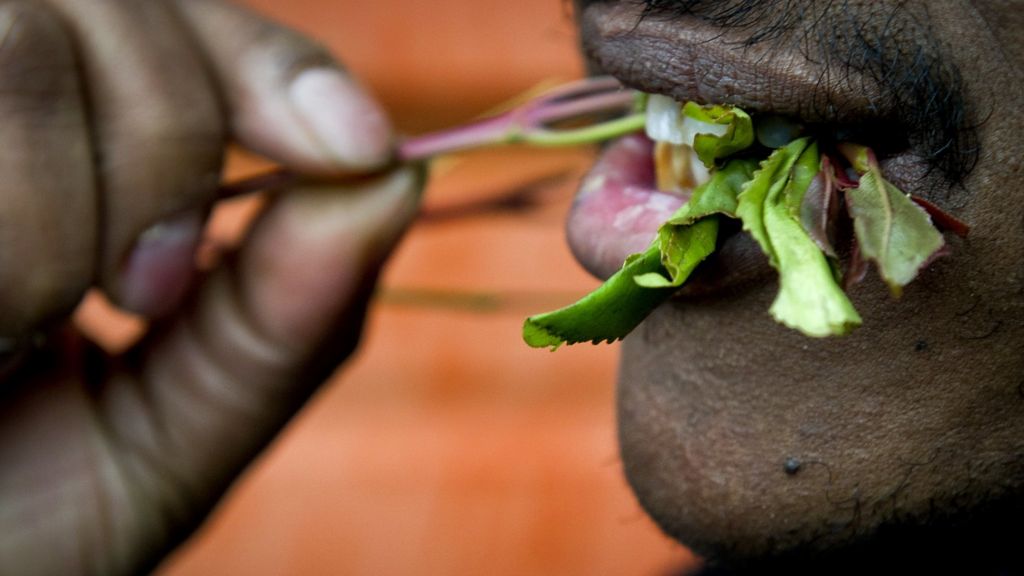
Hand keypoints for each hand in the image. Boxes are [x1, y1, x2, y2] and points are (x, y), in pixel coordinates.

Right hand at [0, 1, 420, 573]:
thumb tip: (393, 178)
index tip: (355, 147)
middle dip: (163, 155)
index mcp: (65, 158)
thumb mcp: (159, 445)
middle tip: (134, 291)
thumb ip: (282, 324)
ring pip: (25, 39)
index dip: (278, 70)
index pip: (194, 33)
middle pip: (122, 10)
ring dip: (45, 210)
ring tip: (1, 328)